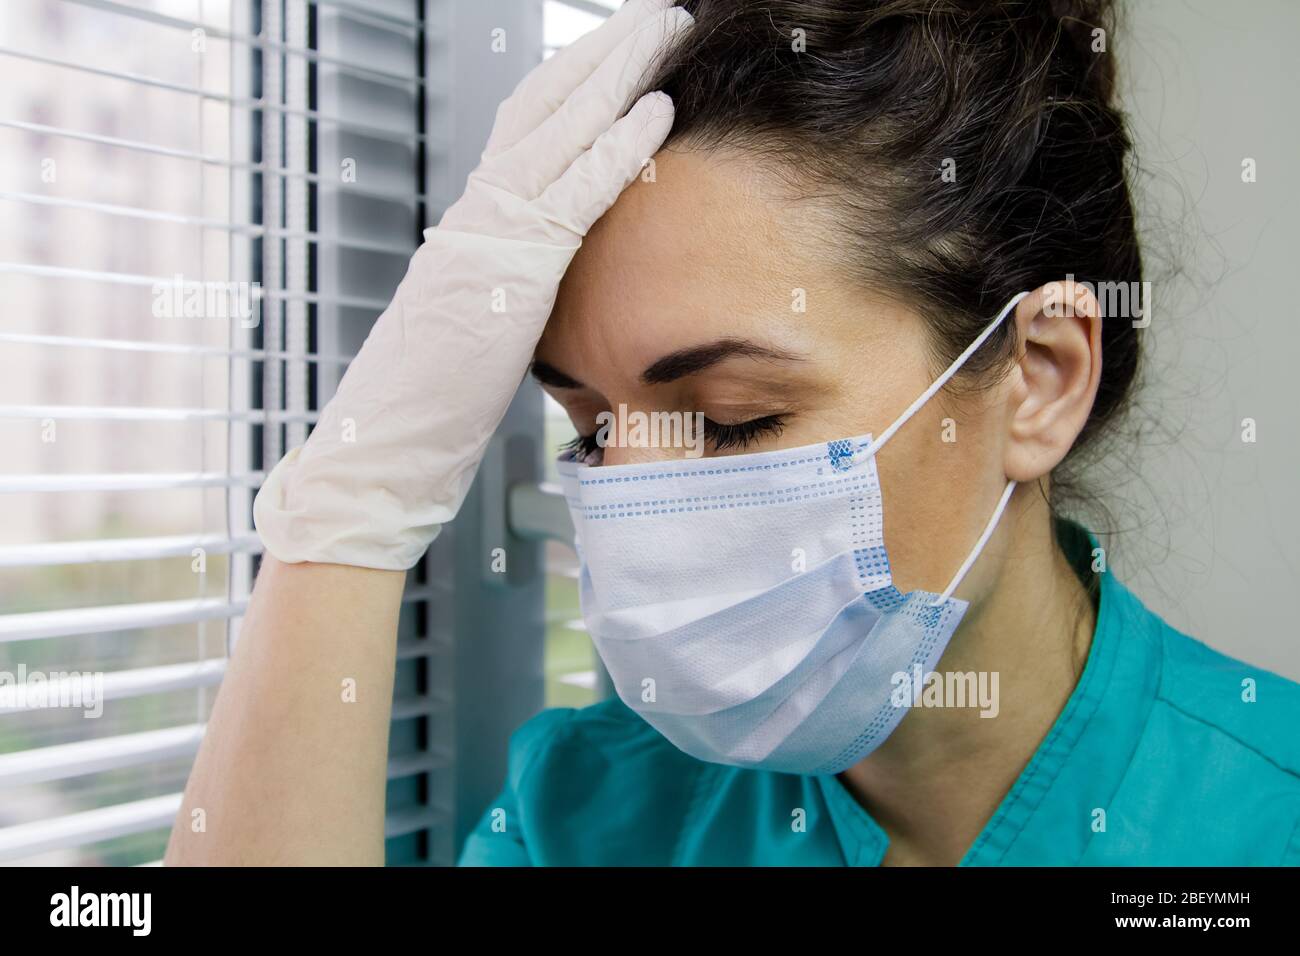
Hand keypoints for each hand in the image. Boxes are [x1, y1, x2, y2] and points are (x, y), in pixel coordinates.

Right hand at [253, 0, 692, 569]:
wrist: (382, 448)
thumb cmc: (433, 400)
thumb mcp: (478, 319)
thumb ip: (510, 274)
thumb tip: (547, 263)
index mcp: (473, 218)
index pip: (529, 124)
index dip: (578, 77)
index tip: (621, 45)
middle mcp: (476, 208)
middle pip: (546, 102)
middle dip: (605, 49)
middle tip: (656, 12)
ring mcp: (487, 233)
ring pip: (560, 127)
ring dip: (619, 71)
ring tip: (667, 29)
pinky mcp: (507, 271)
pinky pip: (572, 196)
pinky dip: (616, 150)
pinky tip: (656, 112)